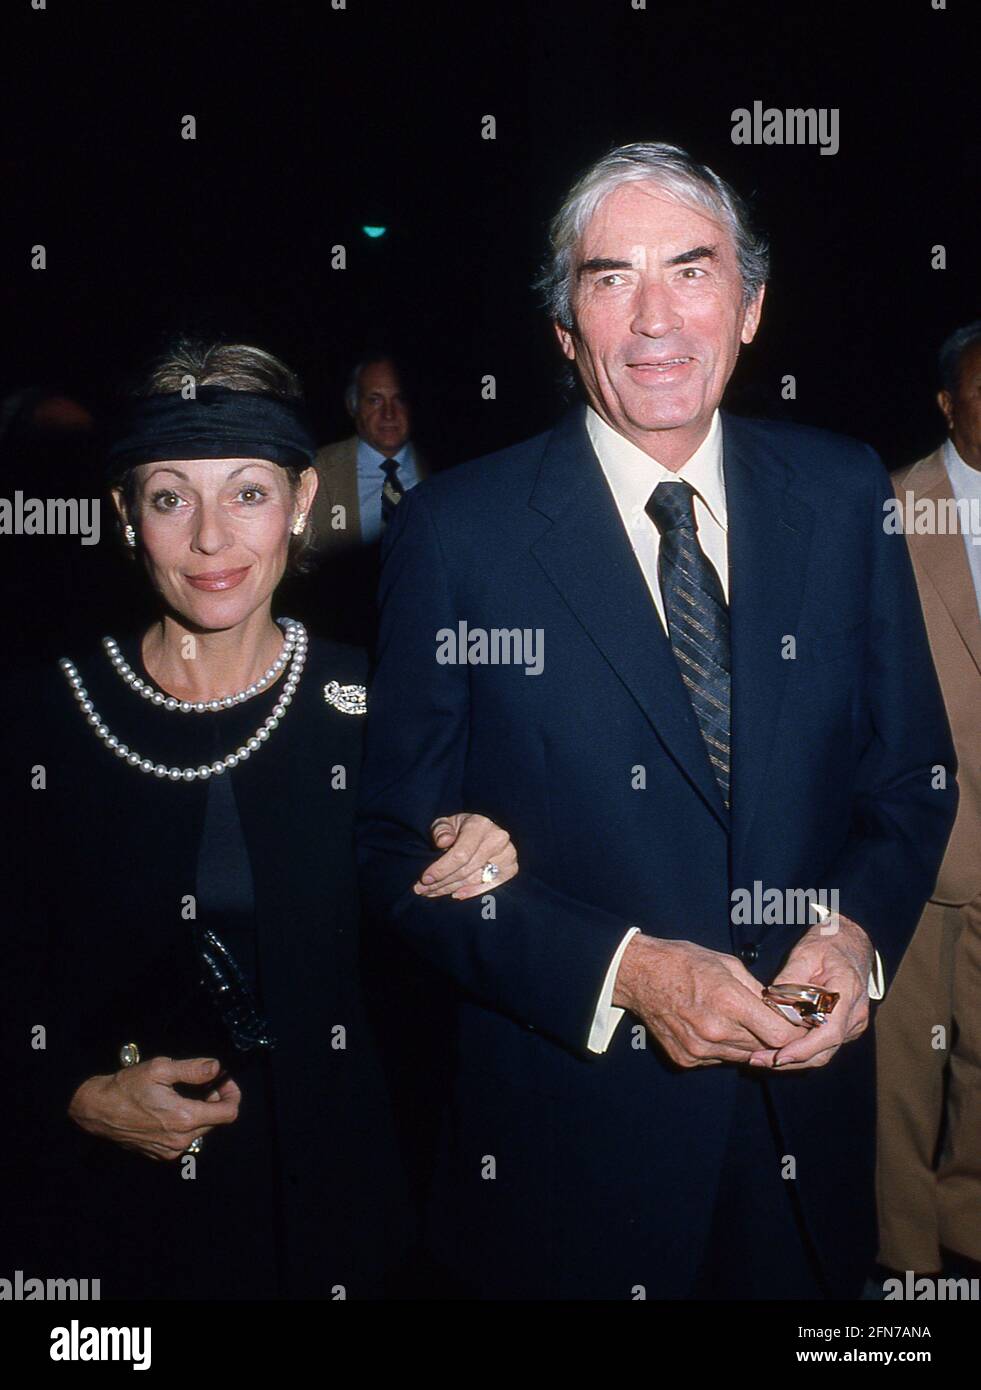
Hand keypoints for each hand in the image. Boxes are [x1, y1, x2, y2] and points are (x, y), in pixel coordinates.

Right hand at [68, 1056, 241, 1161]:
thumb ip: (192, 1069)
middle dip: (215, 1100)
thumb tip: (217, 1068)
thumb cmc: (127, 1087)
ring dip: (200, 1112)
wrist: (96, 1110)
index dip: (232, 1094)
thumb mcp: (160, 1069)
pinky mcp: (160, 1154)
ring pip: (201, 1130)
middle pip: (216, 1121)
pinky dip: (185, 1123)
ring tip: (184, 1094)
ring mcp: (170, 1150)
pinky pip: (184, 1138)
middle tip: (202, 1083)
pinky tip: (170, 1109)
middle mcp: (181, 1139)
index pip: (228, 1113)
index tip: (223, 1080)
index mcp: (184, 1118)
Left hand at [413, 812, 518, 899]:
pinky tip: (455, 894)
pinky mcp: (511, 867)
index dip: (442, 869)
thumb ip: (441, 830)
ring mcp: (508, 854)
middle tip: (423, 890)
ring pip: (474, 879)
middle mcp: (497, 838)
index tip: (425, 879)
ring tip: (432, 892)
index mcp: (480, 825)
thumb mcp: (446, 823)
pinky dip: (472, 891)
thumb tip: (443, 842)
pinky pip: (490, 885)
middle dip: (442, 882)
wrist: (482, 830)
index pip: (461, 854)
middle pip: (466, 870)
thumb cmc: (460, 828)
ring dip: (451, 888)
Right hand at [612, 934, 801, 1067]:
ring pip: (743, 1056)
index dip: (794, 1031)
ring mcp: (699, 1049)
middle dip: (772, 1036)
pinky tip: (714, 1027)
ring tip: (740, 1022)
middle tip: (770, 1021)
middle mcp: (716, 1031)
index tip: (797, 1025)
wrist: (639, 975)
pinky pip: (719, 1059)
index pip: (780, 1035)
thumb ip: (758, 992)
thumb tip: (783, 1010)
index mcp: (729, 1002)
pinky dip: (724, 1048)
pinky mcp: (687, 1059)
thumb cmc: (684, 962)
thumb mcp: (728, 964)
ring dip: (749, 1043)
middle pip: (764, 1048)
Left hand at [748, 915, 872, 1070]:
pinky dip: (800, 1051)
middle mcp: (855, 1014)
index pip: (829, 1032)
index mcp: (848, 993)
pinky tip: (775, 1049)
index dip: (804, 1048)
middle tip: (757, 1059)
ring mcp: (853, 1024)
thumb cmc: (826, 946)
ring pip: (823, 1053)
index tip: (779, 1056)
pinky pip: (823, 1046)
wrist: (849, 944)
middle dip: (790, 1060)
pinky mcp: (845, 1029)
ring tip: (760, 1058)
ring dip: (793, 1059)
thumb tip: (773, 1002)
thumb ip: (790, 980)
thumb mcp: (804, 954)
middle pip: (825, 1051)